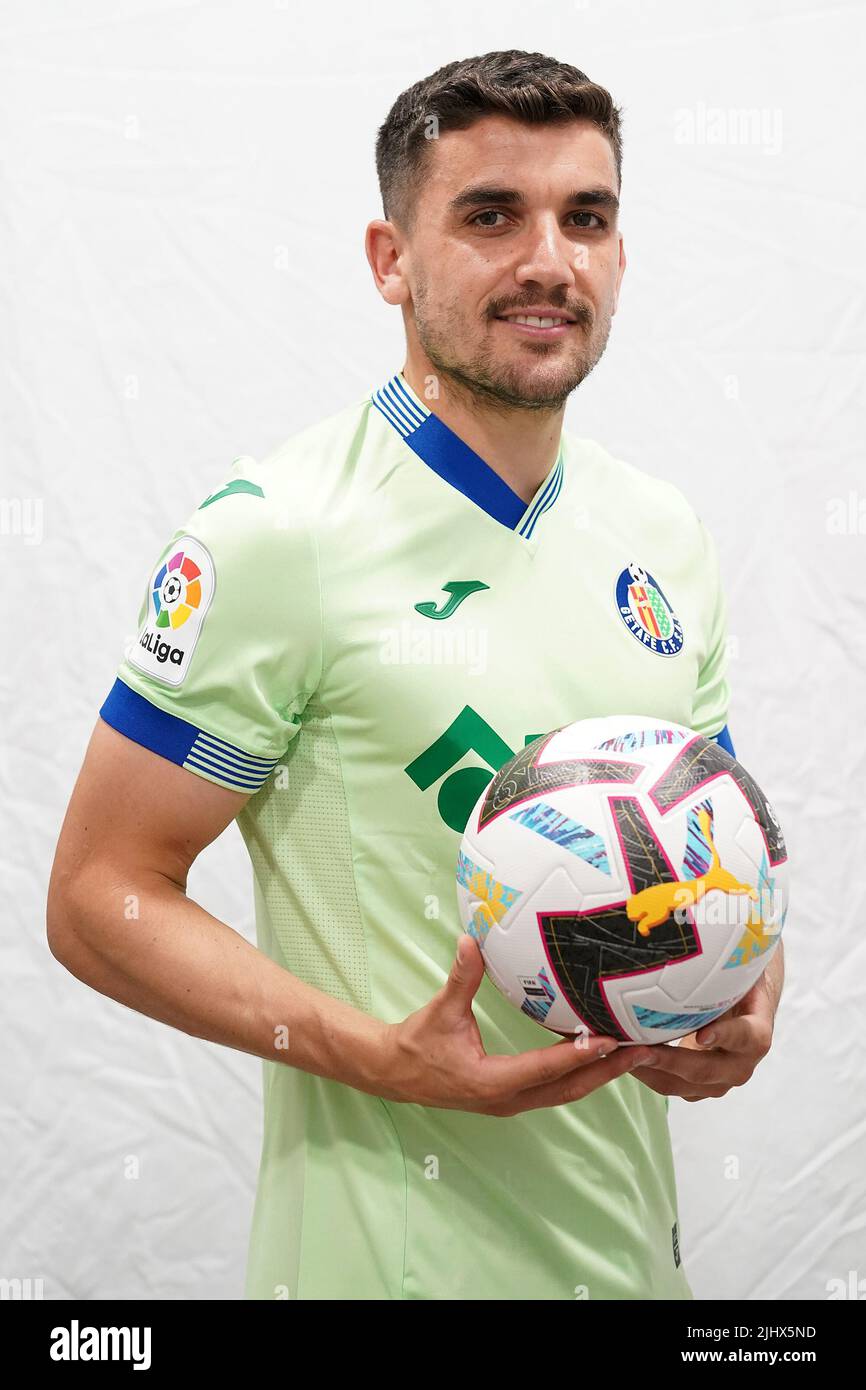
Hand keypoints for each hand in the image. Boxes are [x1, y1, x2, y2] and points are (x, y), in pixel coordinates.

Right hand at [381, 934, 655, 1115]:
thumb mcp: (441, 1010)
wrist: (397, 1074)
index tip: (607, 1040)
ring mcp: (512, 1103)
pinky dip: (581, 1073)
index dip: (576, 1054)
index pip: (543, 1068)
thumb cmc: (419, 1043)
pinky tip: (599, 1055)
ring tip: (634, 1053)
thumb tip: (470, 941)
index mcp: (491, 1082)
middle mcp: (508, 1100)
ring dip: (600, 1074)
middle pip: (569, 1089)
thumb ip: (461, 978)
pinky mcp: (514, 1099)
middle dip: (607, 1070)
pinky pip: (556, 1089)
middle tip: (642, 1049)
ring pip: (567, 1092)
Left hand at [629, 954, 781, 1101]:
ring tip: (621, 1054)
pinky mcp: (697, 1086)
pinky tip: (620, 1055)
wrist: (745, 1007)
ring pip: (681, 1086)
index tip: (702, 1034)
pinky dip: (643, 1072)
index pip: (747, 1037)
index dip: (725, 1036)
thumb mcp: (737, 972)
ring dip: (649, 1070)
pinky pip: (667, 1085)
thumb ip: (723, 969)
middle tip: (640, 1049)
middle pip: (705, 1071)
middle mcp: (740, 1065)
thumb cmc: (737, 982)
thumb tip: (690, 952)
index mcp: (756, 1035)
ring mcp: (718, 1080)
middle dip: (670, 1062)